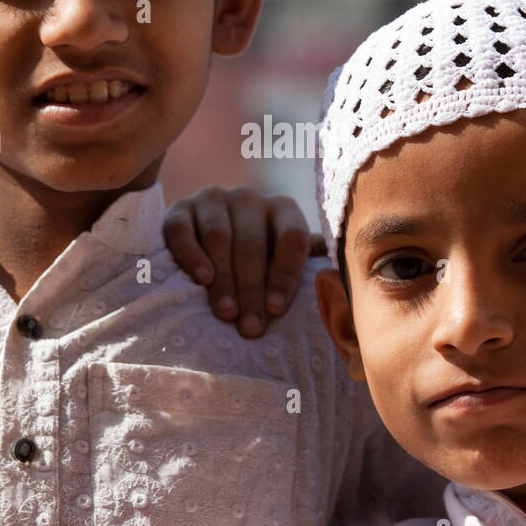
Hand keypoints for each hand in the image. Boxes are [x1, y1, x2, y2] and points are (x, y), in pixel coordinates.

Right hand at [163, 185, 325, 337]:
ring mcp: (212, 199)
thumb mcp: (286, 261)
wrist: (205, 242)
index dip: (286, 275)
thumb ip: (314, 269)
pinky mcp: (179, 208)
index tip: (276, 310)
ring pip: (219, 237)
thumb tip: (346, 292)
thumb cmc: (260, 263)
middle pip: (253, 242)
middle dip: (252, 288)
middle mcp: (249, 198)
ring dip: (224, 278)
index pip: (292, 238)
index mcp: (283, 209)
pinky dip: (190, 254)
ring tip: (226, 313)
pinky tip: (200, 279)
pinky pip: (183, 229)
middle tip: (250, 327)